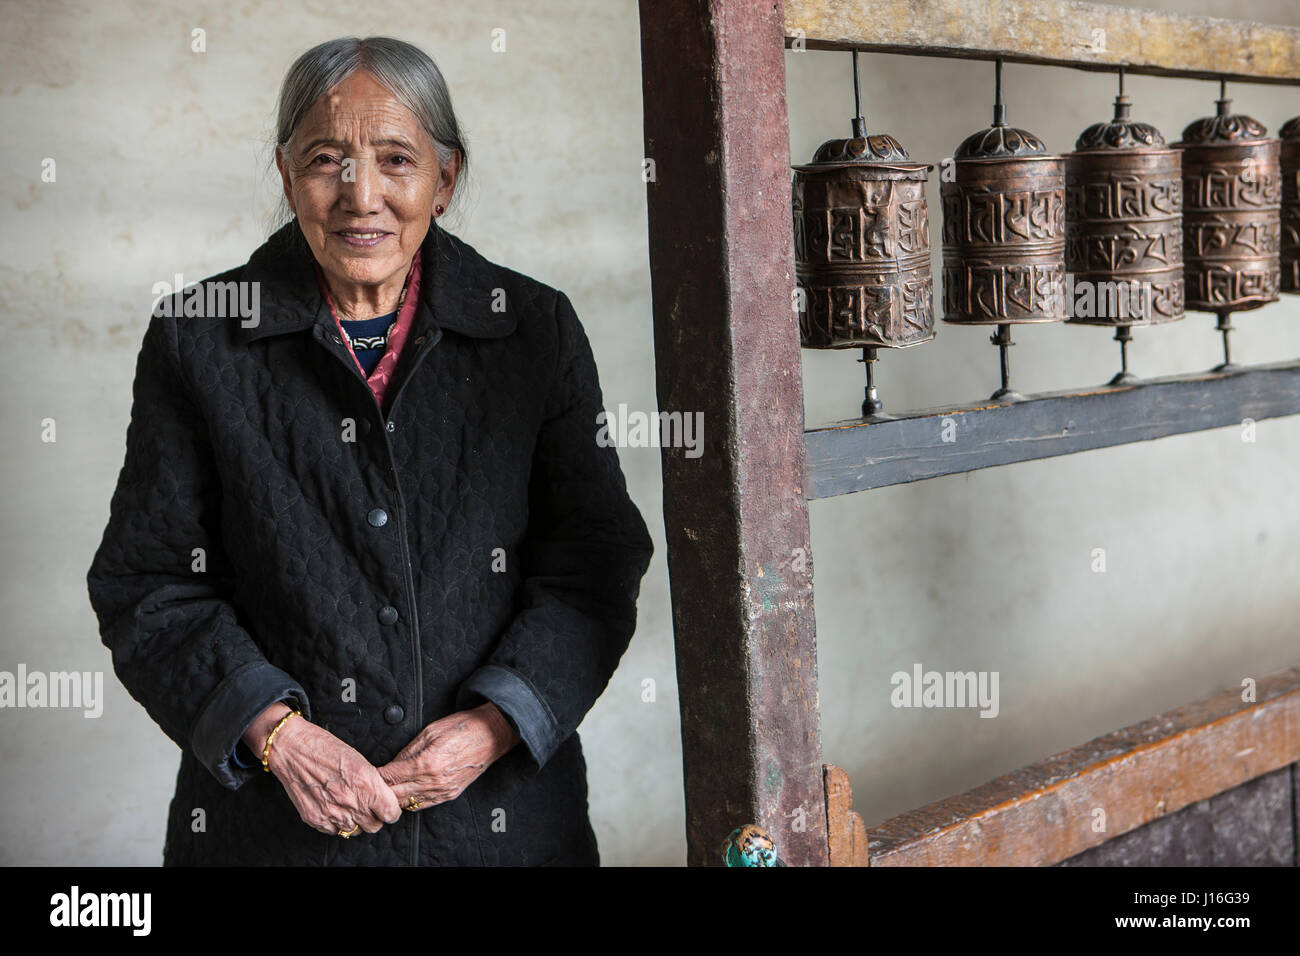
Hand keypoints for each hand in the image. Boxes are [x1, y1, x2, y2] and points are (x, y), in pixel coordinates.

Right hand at [244, 704, 402, 836]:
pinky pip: (334, 831)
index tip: (386, 807)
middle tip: (367, 805)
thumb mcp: (359, 759)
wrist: (293, 748)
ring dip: (355, 821)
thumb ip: (373, 782)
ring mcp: (332, 812)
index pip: (390, 813)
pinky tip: (333, 806)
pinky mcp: (315, 818)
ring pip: (354, 831)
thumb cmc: (324, 747)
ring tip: (347, 804)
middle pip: (374, 826)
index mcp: (366, 784)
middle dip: (373, 816)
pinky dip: (336, 823)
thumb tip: (383, 797)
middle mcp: (351, 801)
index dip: (390, 810)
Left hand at [378, 703, 519, 810]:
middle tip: (369, 786)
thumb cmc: (463, 728)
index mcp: (426, 763)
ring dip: (394, 798)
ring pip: (408, 803)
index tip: (366, 774)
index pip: (391, 777)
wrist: (491, 735)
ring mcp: (443, 791)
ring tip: (384, 792)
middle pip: (396, 794)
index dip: (376, 776)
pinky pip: (423, 805)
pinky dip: (410, 801)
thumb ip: (408, 750)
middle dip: (381, 790)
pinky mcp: (450, 795)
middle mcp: (434, 781)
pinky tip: (404, 794)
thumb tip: (392, 764)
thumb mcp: (430, 731)